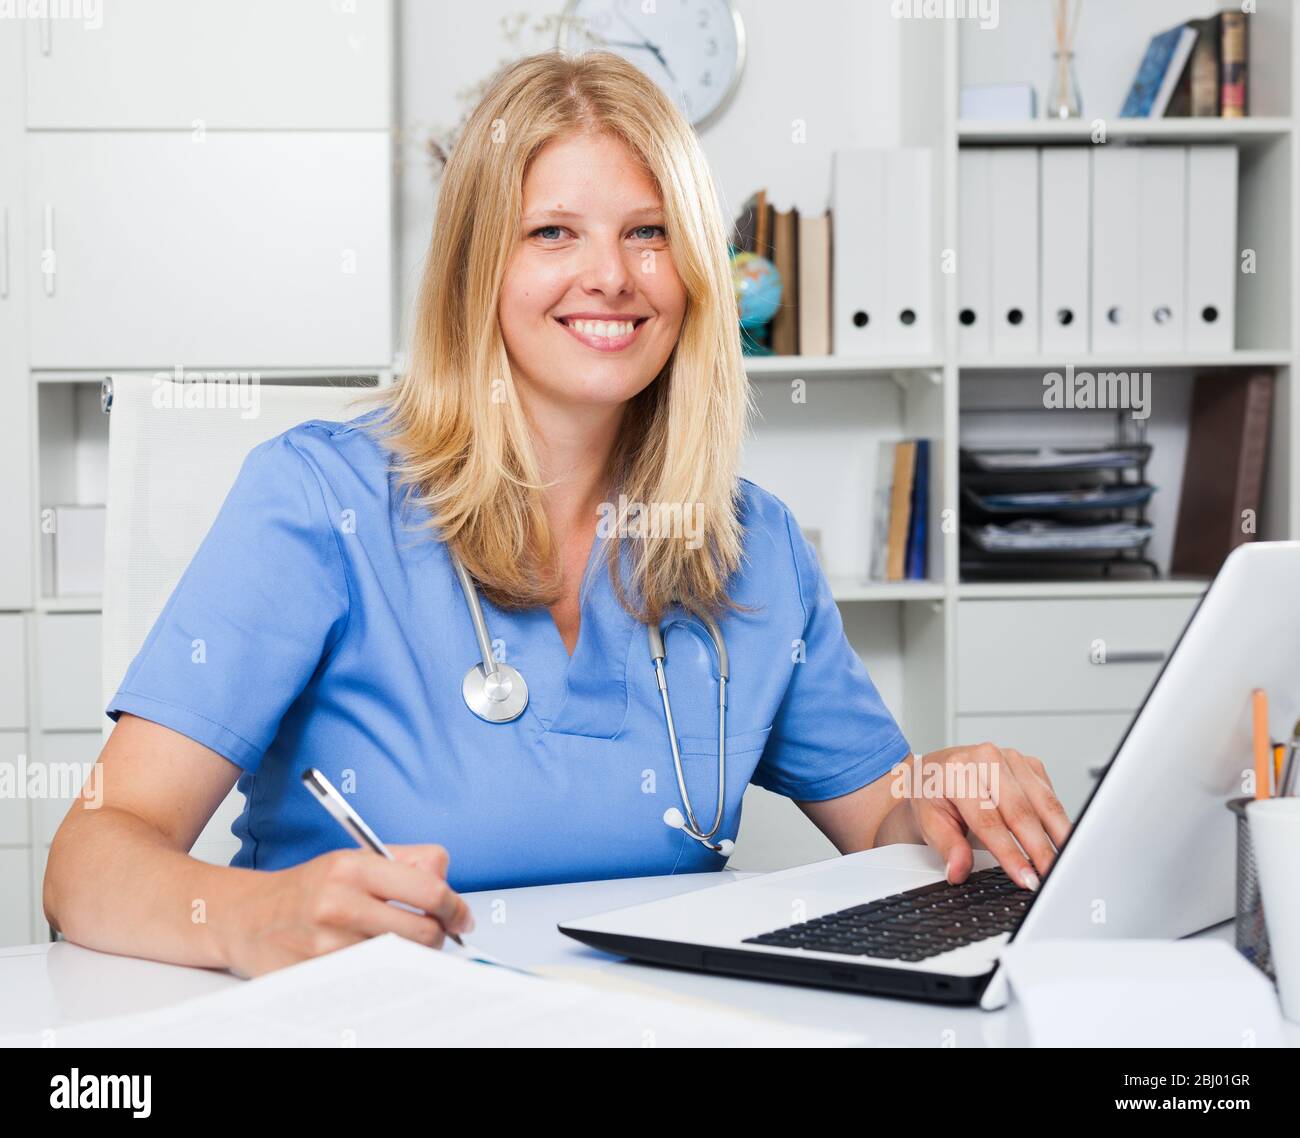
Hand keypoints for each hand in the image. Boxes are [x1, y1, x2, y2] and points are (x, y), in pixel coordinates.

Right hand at [218, 844, 473, 976]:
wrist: (245, 917)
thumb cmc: (308, 888)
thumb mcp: (354, 858)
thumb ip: (407, 861)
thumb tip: (447, 881)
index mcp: (353, 868)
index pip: (428, 890)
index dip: (455, 908)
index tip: (462, 918)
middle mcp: (339, 904)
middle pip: (422, 933)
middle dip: (439, 938)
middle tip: (437, 936)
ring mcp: (326, 945)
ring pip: (401, 960)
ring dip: (410, 957)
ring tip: (399, 946)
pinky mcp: (316, 977)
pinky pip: (372, 981)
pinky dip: (382, 974)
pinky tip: (373, 962)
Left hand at [891, 744, 1071, 890]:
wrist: (936, 770)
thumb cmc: (933, 793)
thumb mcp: (929, 821)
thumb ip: (947, 847)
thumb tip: (958, 870)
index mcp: (957, 771)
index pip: (988, 820)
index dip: (1010, 853)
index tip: (1025, 878)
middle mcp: (986, 758)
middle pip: (1021, 812)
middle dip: (1039, 849)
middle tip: (1050, 877)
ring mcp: (1010, 758)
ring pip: (1043, 802)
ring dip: (1057, 835)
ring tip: (1065, 863)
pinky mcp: (1028, 764)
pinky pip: (1050, 796)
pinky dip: (1058, 821)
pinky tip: (1061, 841)